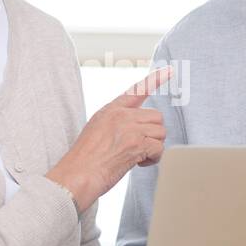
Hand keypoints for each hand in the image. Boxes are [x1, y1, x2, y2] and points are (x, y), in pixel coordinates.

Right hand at [46, 67, 173, 213]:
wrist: (77, 175)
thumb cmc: (84, 160)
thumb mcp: (96, 131)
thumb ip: (117, 124)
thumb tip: (139, 129)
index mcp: (110, 110)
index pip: (136, 91)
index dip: (155, 79)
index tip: (169, 70)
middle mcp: (121, 115)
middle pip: (156, 117)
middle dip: (153, 134)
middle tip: (139, 148)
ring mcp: (129, 128)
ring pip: (160, 132)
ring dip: (153, 147)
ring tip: (136, 157)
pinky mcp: (136, 143)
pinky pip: (159, 148)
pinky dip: (152, 159)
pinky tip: (138, 163)